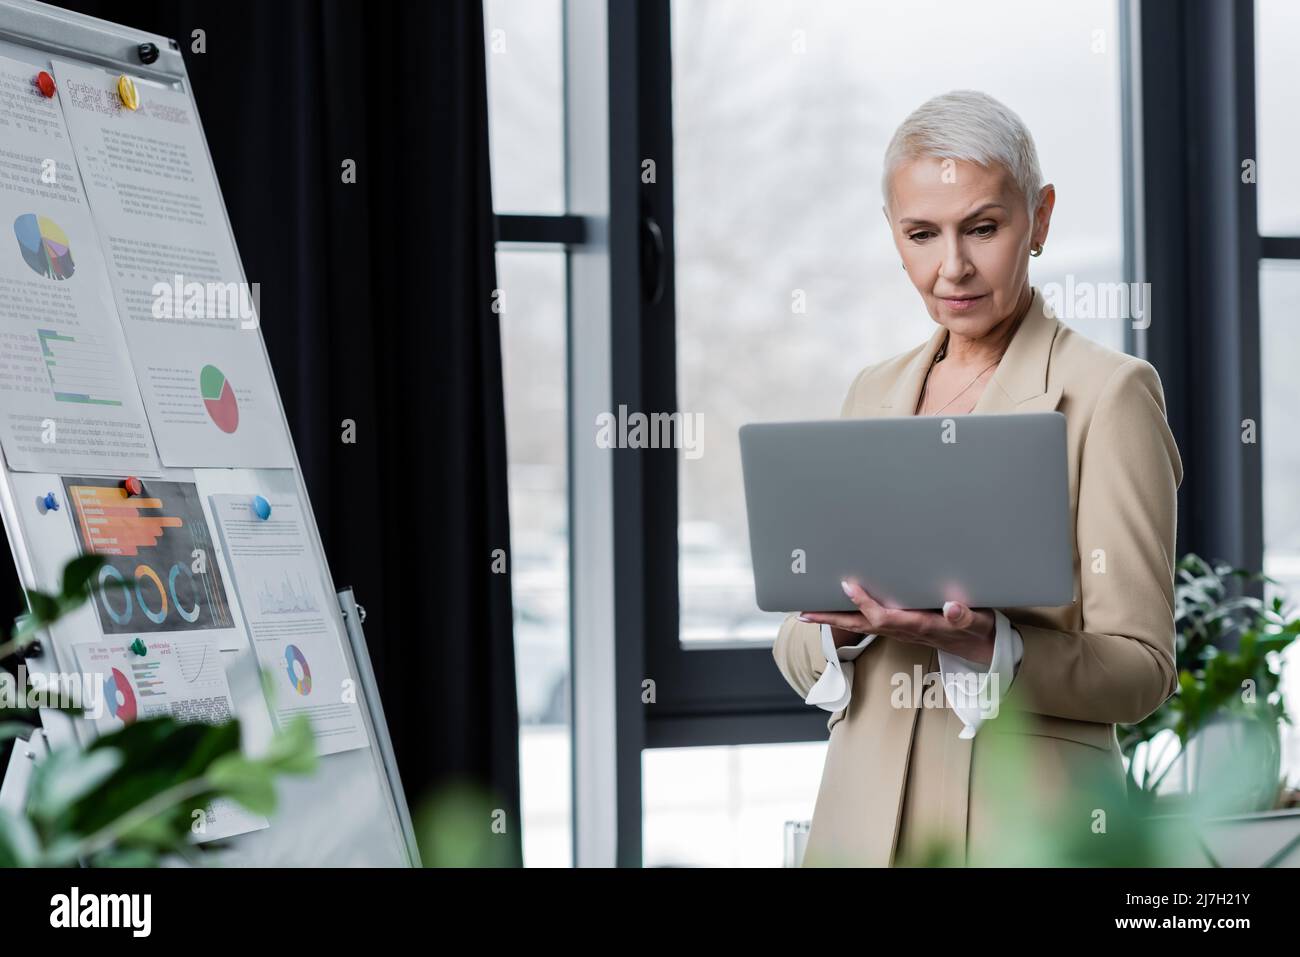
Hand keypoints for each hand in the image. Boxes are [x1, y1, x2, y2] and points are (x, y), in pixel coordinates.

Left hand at [799, 580, 995, 665]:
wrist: (982, 647)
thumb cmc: (977, 629)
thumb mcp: (977, 621)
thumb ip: (965, 615)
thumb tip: (951, 607)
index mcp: (919, 625)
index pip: (883, 616)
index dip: (863, 602)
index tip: (847, 585)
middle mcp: (903, 630)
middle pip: (860, 625)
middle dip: (831, 619)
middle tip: (804, 612)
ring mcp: (900, 630)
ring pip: (861, 625)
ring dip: (835, 619)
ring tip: (810, 611)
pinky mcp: (901, 627)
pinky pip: (869, 622)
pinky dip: (850, 616)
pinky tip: (838, 609)